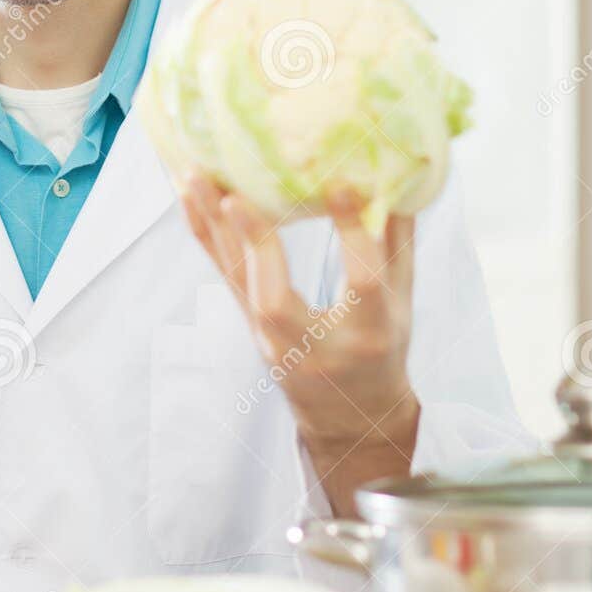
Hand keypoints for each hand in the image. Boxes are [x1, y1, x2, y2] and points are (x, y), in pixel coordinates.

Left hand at [179, 176, 419, 515]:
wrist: (347, 416)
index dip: (351, 235)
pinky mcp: (250, 327)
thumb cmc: (382, 350)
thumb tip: (394, 175)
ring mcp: (273, 340)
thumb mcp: (404, 303)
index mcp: (369, 334)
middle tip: (235, 195)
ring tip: (195, 176)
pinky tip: (187, 197)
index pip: (362, 283)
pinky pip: (224, 275)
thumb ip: (398, 243)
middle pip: (275, 299)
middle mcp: (313, 345)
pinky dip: (205, 234)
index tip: (339, 187)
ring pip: (238, 282)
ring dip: (214, 227)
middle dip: (255, 244)